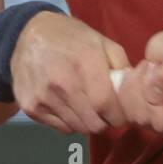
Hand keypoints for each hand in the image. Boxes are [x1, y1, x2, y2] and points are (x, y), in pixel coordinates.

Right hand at [9, 12, 129, 134]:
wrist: (27, 34)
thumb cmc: (71, 38)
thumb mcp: (101, 42)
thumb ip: (121, 66)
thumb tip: (135, 93)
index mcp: (84, 64)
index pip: (106, 106)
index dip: (118, 116)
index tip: (120, 114)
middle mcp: (62, 83)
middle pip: (93, 124)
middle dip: (104, 122)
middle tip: (104, 112)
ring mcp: (43, 97)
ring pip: (77, 128)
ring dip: (87, 122)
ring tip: (86, 107)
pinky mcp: (30, 107)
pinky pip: (60, 127)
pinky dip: (69, 122)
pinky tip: (68, 105)